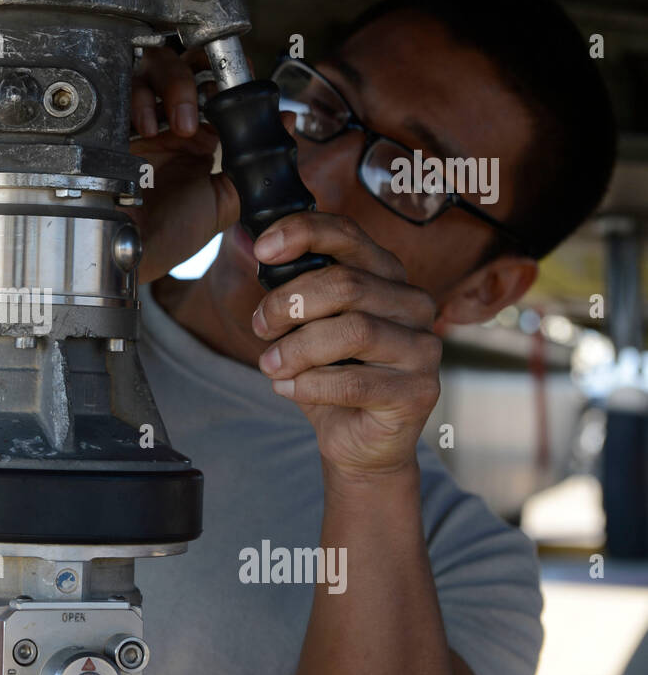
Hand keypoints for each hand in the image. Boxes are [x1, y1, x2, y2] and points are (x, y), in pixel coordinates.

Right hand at [126, 46, 237, 281]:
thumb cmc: (170, 236)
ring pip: (156, 64)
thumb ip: (254, 167)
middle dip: (201, 71)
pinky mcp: (112, 122)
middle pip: (185, 64)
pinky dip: (141, 98)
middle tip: (212, 92)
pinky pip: (124, 85)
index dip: (230, 80)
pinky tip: (149, 129)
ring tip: (182, 127)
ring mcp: (139, 119)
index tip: (243, 87)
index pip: (217, 88)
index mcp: (197, 140)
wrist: (126, 252)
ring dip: (176, 86)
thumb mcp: (223, 204)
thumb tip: (288, 121)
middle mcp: (168, 124)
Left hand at [249, 212, 441, 478]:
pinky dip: (309, 386)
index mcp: (386, 276)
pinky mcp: (419, 391)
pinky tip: (287, 390)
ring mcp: (424, 347)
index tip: (262, 250)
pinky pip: (355, 382)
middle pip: (345, 285)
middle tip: (260, 327)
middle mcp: (414, 304)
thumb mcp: (305, 325)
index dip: (304, 233)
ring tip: (270, 365)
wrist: (357, 441)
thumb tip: (249, 246)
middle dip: (288, 304)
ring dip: (296, 349)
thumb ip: (291, 288)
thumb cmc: (329, 374)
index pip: (348, 235)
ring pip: (352, 331)